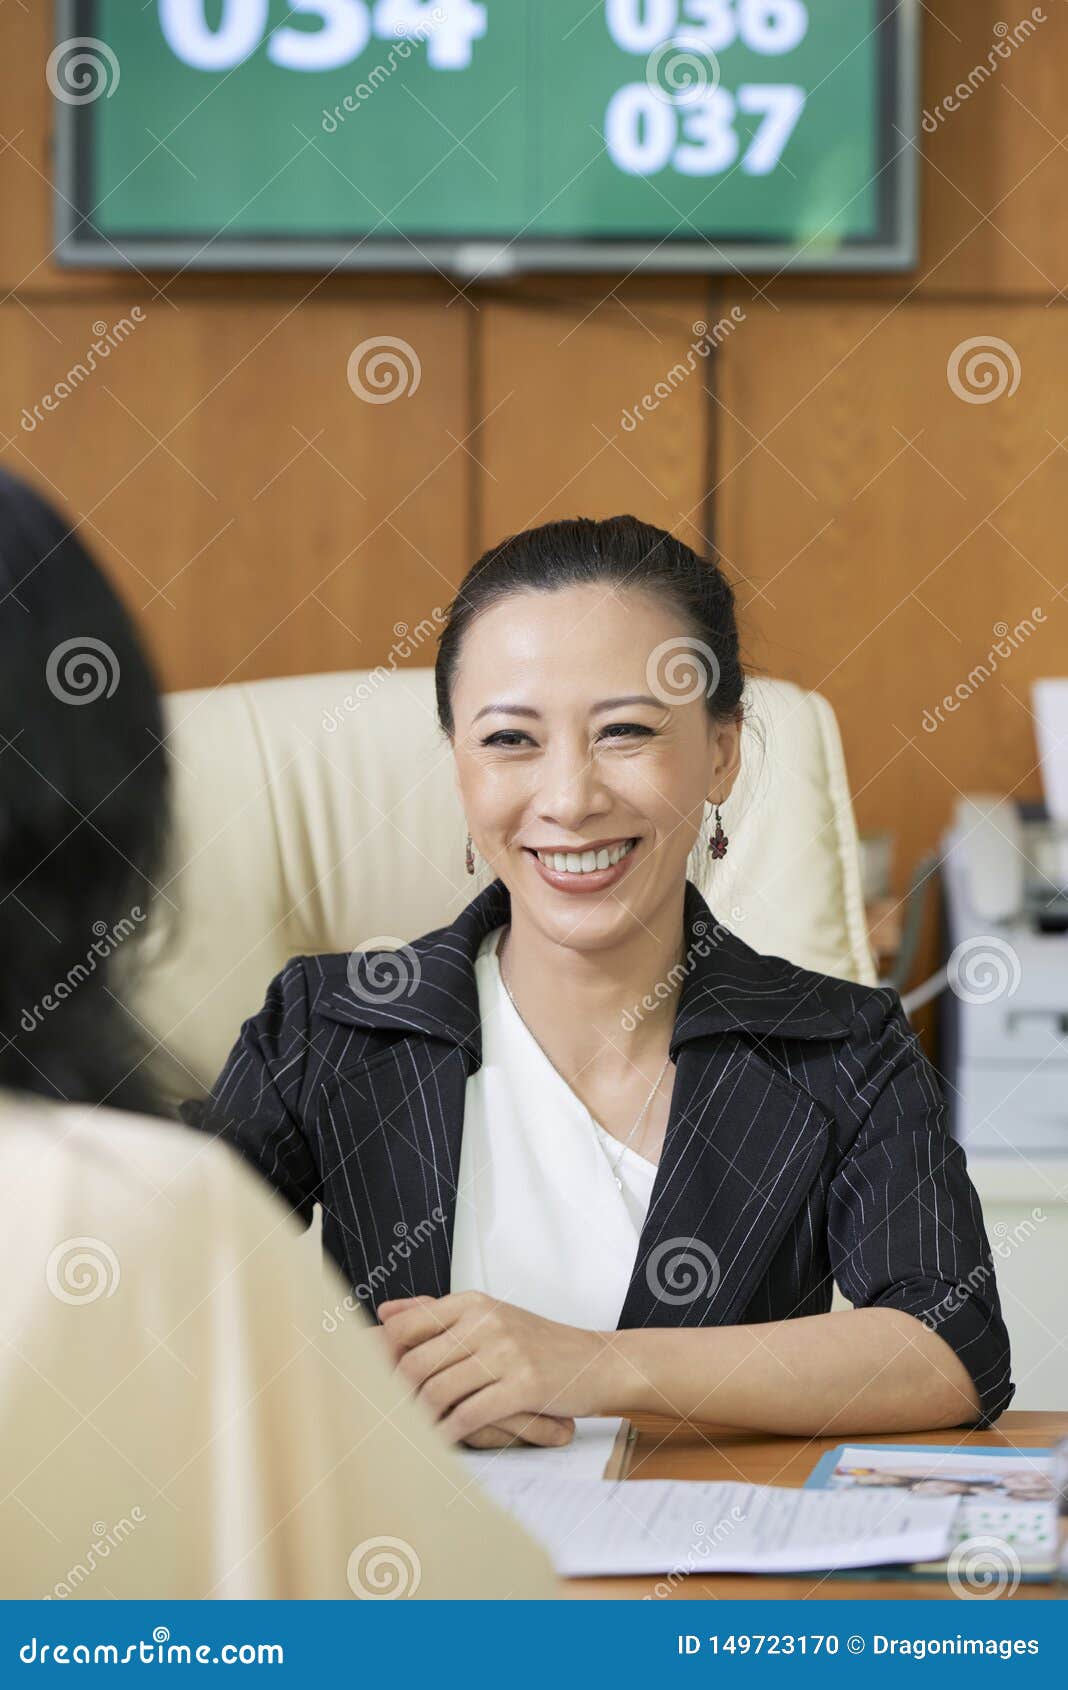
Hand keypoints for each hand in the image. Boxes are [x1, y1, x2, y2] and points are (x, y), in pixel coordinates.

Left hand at [377, 1291, 606, 1443]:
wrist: (595, 1360)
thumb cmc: (536, 1343)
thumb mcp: (488, 1315)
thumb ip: (434, 1313)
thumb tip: (383, 1311)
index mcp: (472, 1303)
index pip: (405, 1327)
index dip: (378, 1358)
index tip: (366, 1383)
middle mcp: (485, 1321)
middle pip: (415, 1362)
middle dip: (392, 1396)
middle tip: (380, 1420)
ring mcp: (506, 1352)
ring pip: (438, 1390)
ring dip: (417, 1419)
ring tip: (406, 1435)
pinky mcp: (524, 1385)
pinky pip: (471, 1414)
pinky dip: (449, 1432)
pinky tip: (441, 1441)